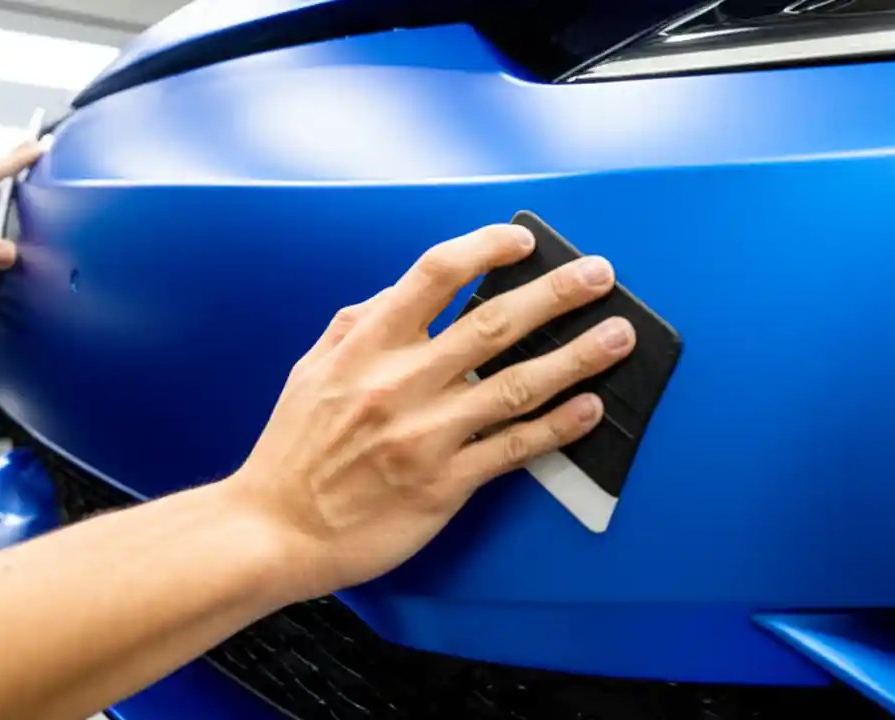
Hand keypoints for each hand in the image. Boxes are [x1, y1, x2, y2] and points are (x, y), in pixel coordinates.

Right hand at [229, 224, 635, 601]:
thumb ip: (355, 327)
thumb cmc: (291, 453)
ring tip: (618, 337)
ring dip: (577, 357)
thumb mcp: (310, 371)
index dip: (485, 249)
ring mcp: (425, 435)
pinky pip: (513, 448)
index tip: (522, 241)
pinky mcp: (443, 484)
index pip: (435, 275)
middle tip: (599, 275)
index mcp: (366, 347)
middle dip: (557, 293)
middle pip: (494, 323)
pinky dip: (557, 427)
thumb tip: (397, 296)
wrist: (275, 531)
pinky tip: (590, 409)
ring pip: (518, 385)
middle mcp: (400, 383)